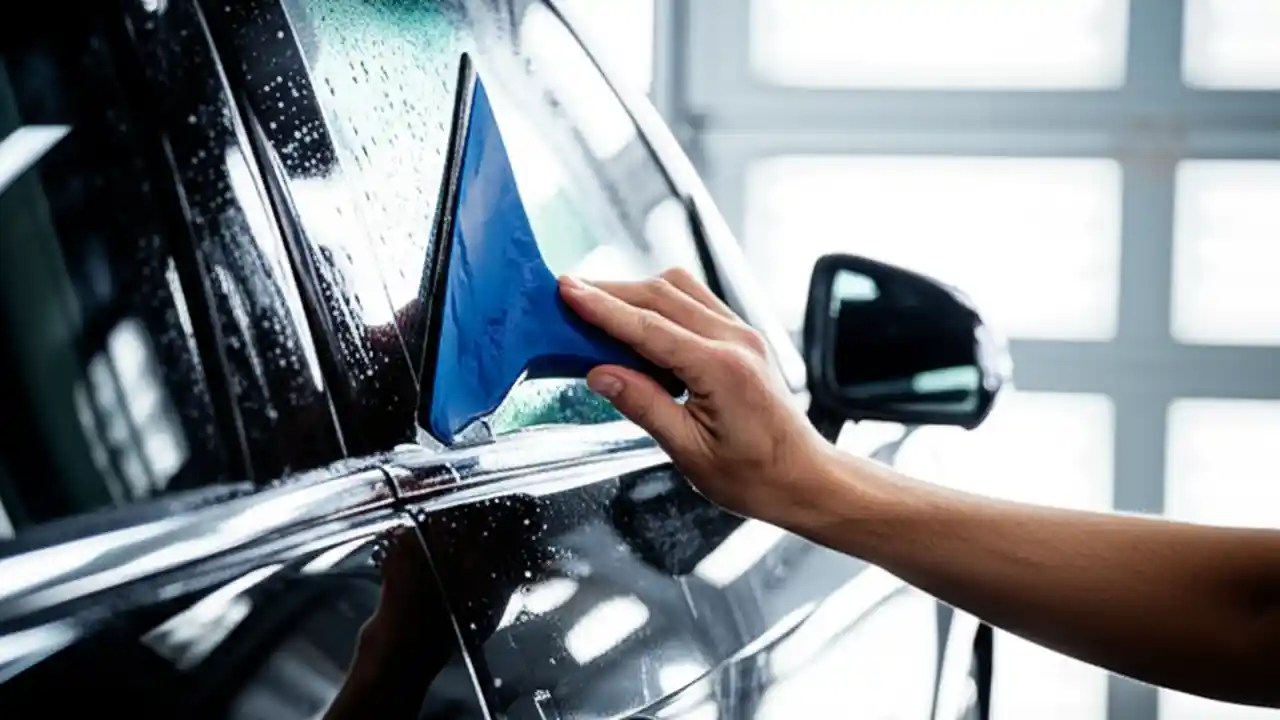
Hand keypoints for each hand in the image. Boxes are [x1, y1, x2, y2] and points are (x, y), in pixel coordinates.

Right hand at [558, 269, 835, 523]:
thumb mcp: (689, 451)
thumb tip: (599, 374)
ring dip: (636, 292)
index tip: (566, 292)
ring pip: (680, 289)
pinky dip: (661, 303)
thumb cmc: (755, 476)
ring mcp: (742, 334)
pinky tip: (638, 323)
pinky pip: (696, 303)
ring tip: (598, 308)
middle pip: (660, 295)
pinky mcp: (743, 338)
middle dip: (611, 292)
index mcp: (721, 368)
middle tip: (569, 296)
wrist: (805, 478)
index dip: (602, 308)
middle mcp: (735, 340)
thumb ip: (643, 405)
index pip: (647, 327)